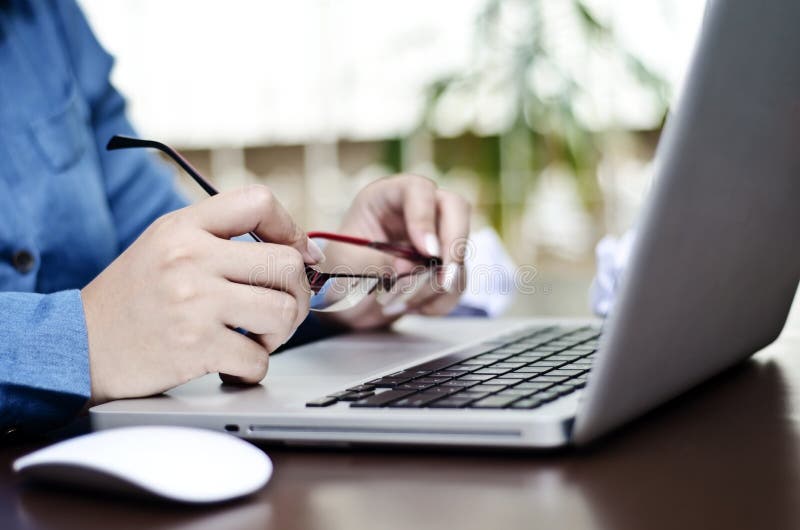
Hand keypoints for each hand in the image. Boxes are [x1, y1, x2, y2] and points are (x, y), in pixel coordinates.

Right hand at [81, 186, 322, 403]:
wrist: (78, 347)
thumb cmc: (131, 299)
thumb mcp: (165, 245)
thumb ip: (221, 238)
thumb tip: (300, 251)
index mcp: (183, 227)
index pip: (258, 201)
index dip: (292, 229)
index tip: (300, 254)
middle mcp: (190, 258)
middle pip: (286, 264)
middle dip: (296, 293)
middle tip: (280, 309)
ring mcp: (194, 302)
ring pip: (283, 311)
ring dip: (279, 332)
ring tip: (255, 337)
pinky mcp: (196, 346)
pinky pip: (259, 359)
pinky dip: (253, 368)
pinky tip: (232, 364)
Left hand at [320, 175, 469, 329]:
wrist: (342, 303)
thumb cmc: (337, 273)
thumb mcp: (351, 262)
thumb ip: (387, 260)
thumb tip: (424, 267)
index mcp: (386, 197)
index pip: (418, 189)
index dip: (426, 218)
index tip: (426, 251)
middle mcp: (417, 210)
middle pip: (457, 209)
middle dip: (453, 247)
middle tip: (443, 279)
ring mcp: (436, 238)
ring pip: (460, 252)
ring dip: (433, 286)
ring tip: (396, 303)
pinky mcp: (445, 267)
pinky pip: (458, 283)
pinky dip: (437, 302)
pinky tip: (408, 306)